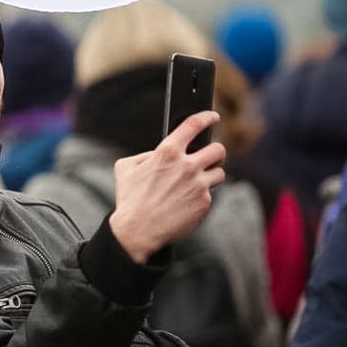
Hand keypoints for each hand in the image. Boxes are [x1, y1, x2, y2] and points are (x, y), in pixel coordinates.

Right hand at [110, 110, 225, 262]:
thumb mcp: (126, 168)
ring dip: (210, 175)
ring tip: (197, 183)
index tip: (212, 117)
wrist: (138, 230)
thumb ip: (145, 155)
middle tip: (209, 157)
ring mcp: (198, 185)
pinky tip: (186, 203)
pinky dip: (200, 197)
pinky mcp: (204, 203)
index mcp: (167, 153)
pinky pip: (210, 195)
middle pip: (218, 150)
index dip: (206, 117)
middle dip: (215, 152)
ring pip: (219, 173)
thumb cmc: (129, 199)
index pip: (193, 125)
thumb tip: (157, 153)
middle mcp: (186, 166)